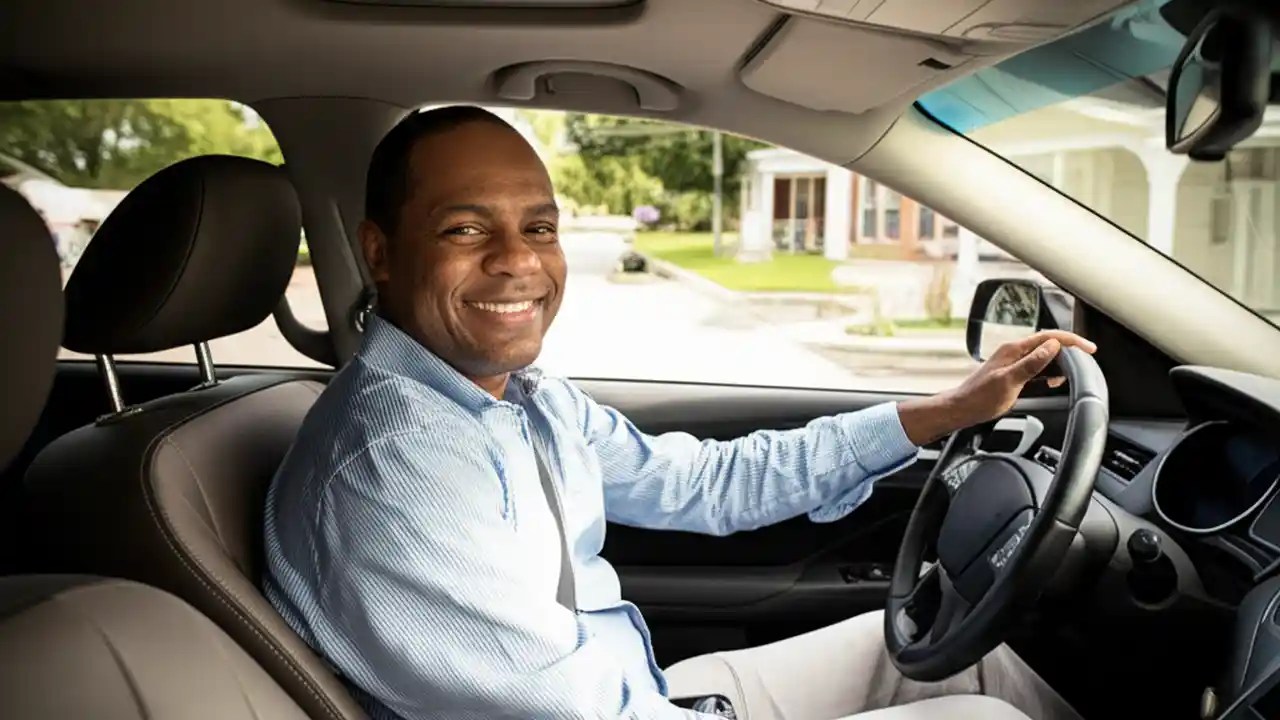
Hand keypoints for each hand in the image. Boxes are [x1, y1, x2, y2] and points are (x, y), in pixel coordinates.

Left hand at [897, 330, 1096, 445]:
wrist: (962, 409)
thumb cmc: (980, 398)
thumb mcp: (1009, 381)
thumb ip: (1031, 363)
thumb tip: (1052, 346)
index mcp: (1014, 350)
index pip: (1048, 337)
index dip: (1071, 341)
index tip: (1089, 348)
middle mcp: (1014, 353)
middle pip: (1048, 344)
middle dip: (1069, 350)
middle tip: (1086, 360)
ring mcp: (1013, 363)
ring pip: (1044, 356)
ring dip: (1060, 362)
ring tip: (1072, 372)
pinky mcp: (1013, 373)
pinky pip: (1037, 367)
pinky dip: (1049, 371)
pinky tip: (1053, 380)